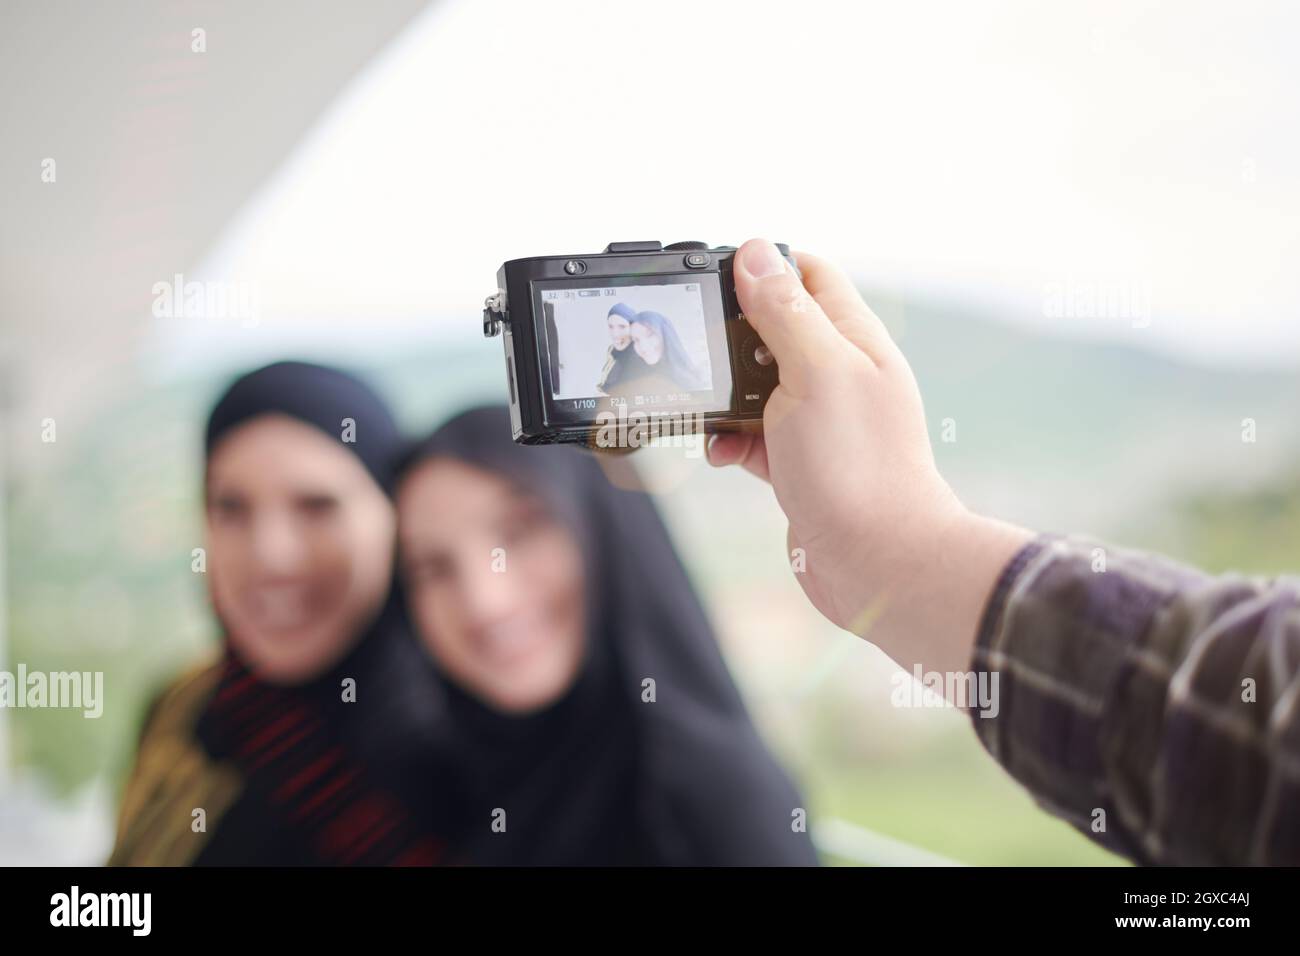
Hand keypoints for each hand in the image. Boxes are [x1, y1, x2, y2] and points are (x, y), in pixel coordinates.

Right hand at [708, 239, 1030, 673]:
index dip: (762, 266)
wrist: (878, 563)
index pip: (808, 275)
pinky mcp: (800, 462)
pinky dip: (732, 441)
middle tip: (694, 349)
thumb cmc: (856, 467)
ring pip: (757, 386)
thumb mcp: (816, 372)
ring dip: (724, 396)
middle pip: (773, 329)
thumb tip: (755, 251)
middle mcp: (840, 373)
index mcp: (853, 339)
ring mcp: (820, 420)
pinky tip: (725, 456)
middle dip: (730, 336)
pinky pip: (754, 436)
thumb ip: (786, 312)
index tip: (716, 277)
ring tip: (708, 412)